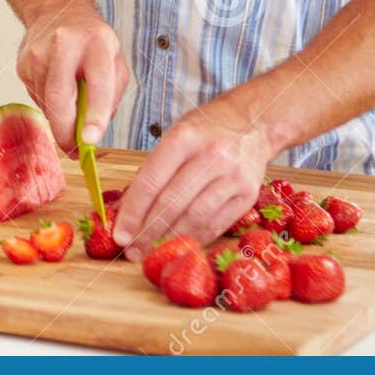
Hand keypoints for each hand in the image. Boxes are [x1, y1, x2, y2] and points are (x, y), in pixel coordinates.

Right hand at [15, 5, 128, 153]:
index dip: (94, 114)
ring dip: (59, 116)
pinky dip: (48, 103)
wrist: (59, 10)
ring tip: (71, 103)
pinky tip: (56, 87)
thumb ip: (110, 97)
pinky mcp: (22, 63)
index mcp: (97, 42)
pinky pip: (36, 97)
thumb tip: (92, 133)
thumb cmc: (93, 41)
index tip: (90, 140)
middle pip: (59, 98)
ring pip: (46, 103)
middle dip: (65, 131)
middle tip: (74, 150)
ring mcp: (38, 53)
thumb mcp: (116, 62)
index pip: (97, 83)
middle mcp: (64, 44)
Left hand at [111, 96, 274, 259]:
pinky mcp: (248, 194)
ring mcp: (233, 176)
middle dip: (147, 232)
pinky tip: (179, 243)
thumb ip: (154, 169)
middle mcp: (211, 156)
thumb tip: (127, 210)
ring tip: (151, 250)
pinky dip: (194, 237)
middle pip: (172, 203)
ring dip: (169, 239)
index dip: (133, 212)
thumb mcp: (175, 135)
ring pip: (194, 218)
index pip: (151, 181)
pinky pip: (216, 224)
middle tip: (132, 251)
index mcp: (184, 137)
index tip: (120, 235)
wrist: (254, 123)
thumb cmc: (206, 129)